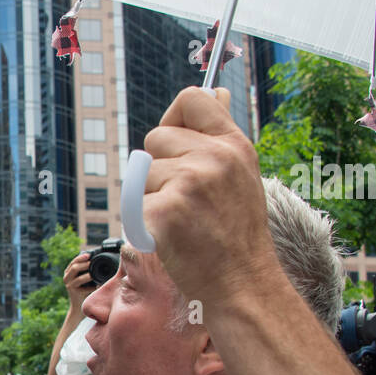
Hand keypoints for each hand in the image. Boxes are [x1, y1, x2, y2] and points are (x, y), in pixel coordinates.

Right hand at [62, 252, 93, 313]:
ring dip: (88, 275)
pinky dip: (92, 286)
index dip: (81, 257)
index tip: (89, 255)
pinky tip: (98, 286)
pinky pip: (85, 288)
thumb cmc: (84, 290)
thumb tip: (96, 260)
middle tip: (93, 263)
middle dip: (84, 264)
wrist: (78, 305)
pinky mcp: (74, 292)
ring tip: (95, 275)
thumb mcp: (82, 278)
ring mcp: (69, 285)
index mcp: (68, 272)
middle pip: (74, 267)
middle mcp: (66, 278)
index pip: (73, 262)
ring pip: (79, 278)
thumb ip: (85, 270)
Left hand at [141, 87, 277, 305]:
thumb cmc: (237, 234)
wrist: (242, 285)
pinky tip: (170, 238)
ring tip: (181, 222)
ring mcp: (188, 183)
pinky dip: (142, 225)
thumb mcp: (241, 175)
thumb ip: (220, 134)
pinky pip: (132, 204)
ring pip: (140, 174)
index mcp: (234, 145)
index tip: (175, 145)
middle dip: (159, 169)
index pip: (191, 98)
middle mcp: (213, 157)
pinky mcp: (164, 211)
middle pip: (154, 139)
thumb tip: (213, 89)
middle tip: (186, 202)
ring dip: (150, 197)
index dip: (173, 118)